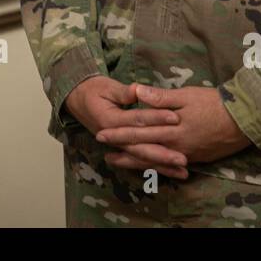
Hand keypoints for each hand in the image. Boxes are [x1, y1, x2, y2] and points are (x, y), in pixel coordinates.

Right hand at [64, 76, 189, 179]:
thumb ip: (123, 92)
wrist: (78, 99)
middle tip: (183, 159)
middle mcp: (113, 137)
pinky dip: (155, 167)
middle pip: (140, 148)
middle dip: (162, 154)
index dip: (156, 117)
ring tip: (182, 172)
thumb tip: (138, 89)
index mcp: (109, 120)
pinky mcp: (122, 148)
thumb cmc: (94, 90)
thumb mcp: (106, 87)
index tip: (175, 117)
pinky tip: (171, 173)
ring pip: (141, 158)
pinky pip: (139, 160)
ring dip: (161, 166)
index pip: (136, 120)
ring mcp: (118, 145)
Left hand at [96, 84, 252, 173]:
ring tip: (119, 162)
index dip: (119, 134)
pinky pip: (170, 165)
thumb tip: (137, 91)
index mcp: (171, 129)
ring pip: (155, 161)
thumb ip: (161, 98)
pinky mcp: (195, 158)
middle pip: (143, 149)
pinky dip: (156, 167)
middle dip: (122, 151)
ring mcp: (185, 154)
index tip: (102, 134)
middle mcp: (176, 146)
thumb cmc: (215, 103)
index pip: (139, 132)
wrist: (243, 121)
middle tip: (104, 153)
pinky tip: (148, 167)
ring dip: (136, 162)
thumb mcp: (187, 96)